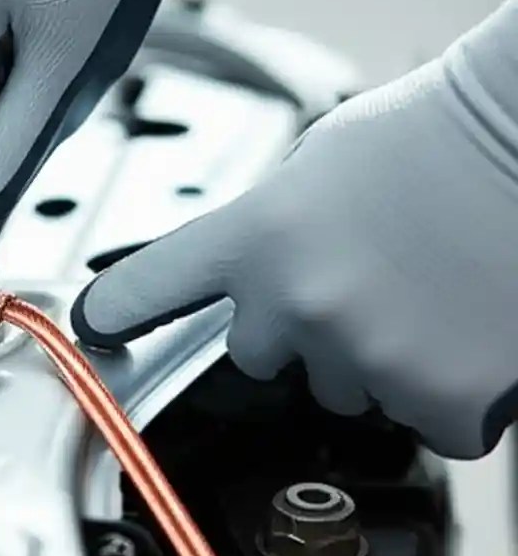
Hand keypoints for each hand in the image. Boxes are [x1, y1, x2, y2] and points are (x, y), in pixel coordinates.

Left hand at [73, 42, 517, 458]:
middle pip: (256, 355)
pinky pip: (422, 421)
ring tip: (425, 289)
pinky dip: (443, 392)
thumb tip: (255, 266)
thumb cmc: (438, 133)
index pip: (148, 287)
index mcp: (256, 235)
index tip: (93, 329)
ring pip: (342, 387)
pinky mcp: (436, 398)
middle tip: (359, 278)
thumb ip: (270, 228)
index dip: (116, 313)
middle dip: (296, 330)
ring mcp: (363, 355)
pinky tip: (462, 331)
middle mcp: (295, 302)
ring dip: (373, 355)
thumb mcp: (317, 163)